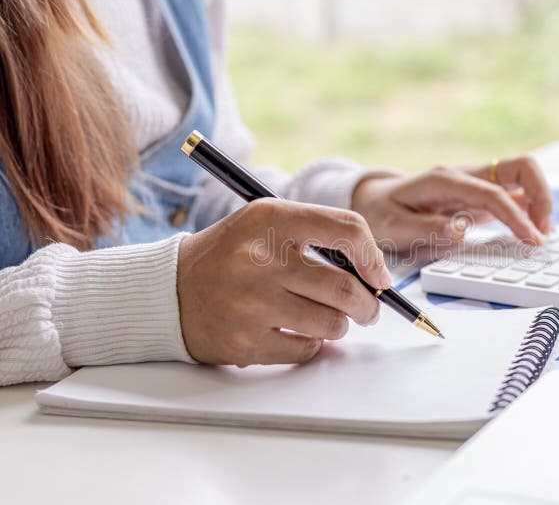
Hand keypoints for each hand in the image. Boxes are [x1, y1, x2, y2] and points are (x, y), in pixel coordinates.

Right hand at [177, 199, 390, 366]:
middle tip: (367, 309)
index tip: (379, 276)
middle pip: (346, 289)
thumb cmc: (231, 256)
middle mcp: (259, 259)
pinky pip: (306, 350)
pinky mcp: (245, 342)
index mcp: (269, 219)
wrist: (168, 292)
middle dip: (368, 305)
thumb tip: (374, 273)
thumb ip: (319, 236)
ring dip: (337, 325)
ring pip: (332, 324)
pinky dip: (310, 344)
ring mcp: (251, 303)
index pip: (347, 229)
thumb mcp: (266, 223)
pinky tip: (292, 330)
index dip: (374, 257)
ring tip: (322, 317)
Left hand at [351, 156, 552, 252]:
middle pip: (520, 167)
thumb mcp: (395, 228)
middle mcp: (465, 175)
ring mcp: (474, 182)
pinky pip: (513, 192)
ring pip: (521, 177)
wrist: (372, 201)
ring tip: (541, 234)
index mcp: (445, 180)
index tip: (533, 241)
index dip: (518, 217)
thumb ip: (429, 229)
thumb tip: (463, 230)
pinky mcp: (478, 193)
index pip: (494, 193)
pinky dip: (528, 208)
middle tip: (543, 232)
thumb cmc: (382, 214)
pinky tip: (530, 230)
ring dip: (539, 201)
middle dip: (541, 196)